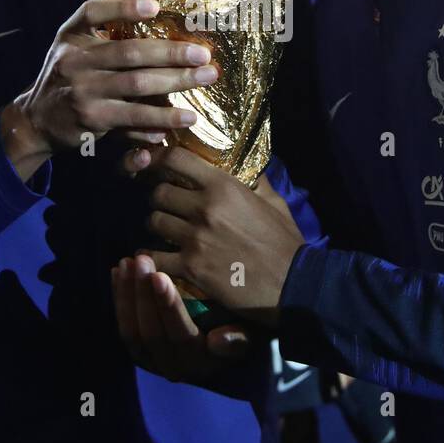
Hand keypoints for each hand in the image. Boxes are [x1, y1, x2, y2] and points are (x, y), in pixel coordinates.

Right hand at [0, 0, 216, 164]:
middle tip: (204, 54)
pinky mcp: (93, 120)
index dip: (123, 8)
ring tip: (206, 79)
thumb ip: (100, 28)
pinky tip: (185, 117)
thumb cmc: (67, 75)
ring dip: (176, 83)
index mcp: (71, 36)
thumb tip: (153, 8)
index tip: (156, 6)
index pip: (92, 12)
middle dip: (171, 52)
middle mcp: (75, 61)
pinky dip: (161, 118)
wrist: (36, 119)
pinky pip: (134, 118)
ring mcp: (84, 92)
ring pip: (137, 85)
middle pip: (129, 52)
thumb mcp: (71, 44)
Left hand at [111, 254, 249, 382]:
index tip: (159, 275)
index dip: (168, 306)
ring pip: (131, 330)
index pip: (179, 335)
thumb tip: (217, 340)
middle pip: (150, 332)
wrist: (221, 347)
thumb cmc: (238, 330)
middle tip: (140, 259)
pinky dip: (119, 298)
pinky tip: (118, 272)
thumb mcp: (247, 335)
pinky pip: (123, 326)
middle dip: (142, 294)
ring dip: (127, 294)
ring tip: (127, 262)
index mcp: (198, 363)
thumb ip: (237, 339)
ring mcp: (150, 361)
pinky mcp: (137, 351)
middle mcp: (171, 366)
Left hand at [124, 146, 305, 325]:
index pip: (177, 159)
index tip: (153, 162)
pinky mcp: (190, 267)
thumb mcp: (274, 202)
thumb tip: (244, 164)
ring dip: (157, 226)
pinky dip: (151, 258)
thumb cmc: (285, 243)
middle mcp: (204, 208)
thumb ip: (255, 181)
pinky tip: (156, 258)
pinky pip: (153, 257)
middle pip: (159, 193)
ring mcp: (195, 238)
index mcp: (224, 187)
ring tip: (166, 233)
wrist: (292, 284)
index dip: (159, 158)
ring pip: (154, 222)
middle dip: (160, 199)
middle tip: (168, 207)